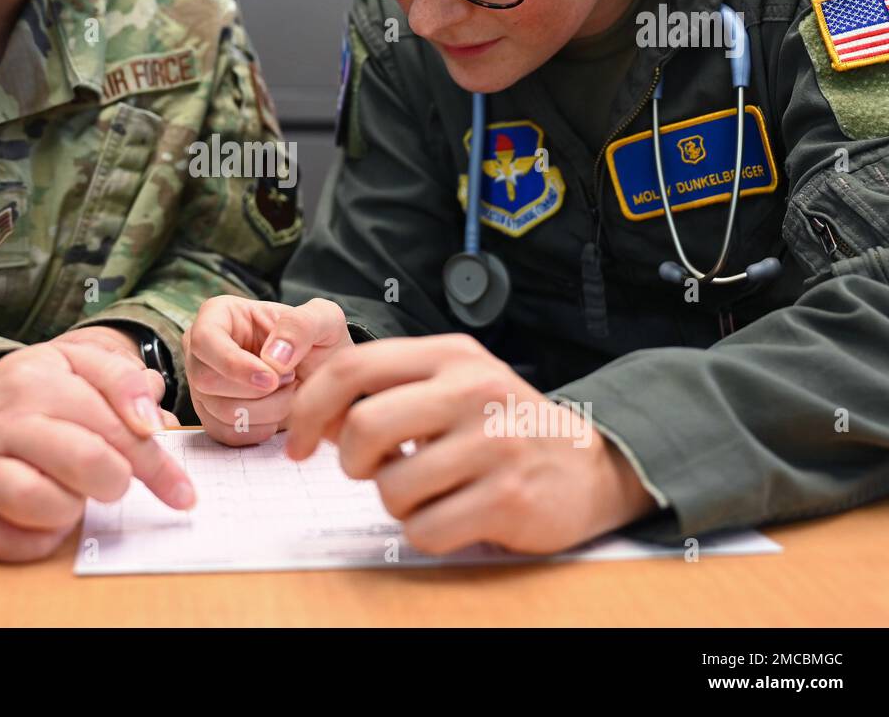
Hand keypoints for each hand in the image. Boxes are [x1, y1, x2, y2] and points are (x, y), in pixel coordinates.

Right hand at [0, 334, 193, 561]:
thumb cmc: (40, 387)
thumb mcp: (81, 361)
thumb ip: (123, 381)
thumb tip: (152, 421)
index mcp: (38, 381)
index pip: (112, 426)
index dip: (156, 465)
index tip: (182, 492)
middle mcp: (5, 422)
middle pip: (81, 460)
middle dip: (115, 480)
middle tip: (117, 482)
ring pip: (31, 499)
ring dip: (69, 509)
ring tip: (77, 498)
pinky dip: (30, 542)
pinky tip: (52, 525)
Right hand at [183, 295, 352, 445]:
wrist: (322, 374)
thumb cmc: (317, 340)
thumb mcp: (323, 319)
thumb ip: (300, 326)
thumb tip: (272, 358)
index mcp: (218, 315)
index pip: (205, 340)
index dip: (234, 364)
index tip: (271, 378)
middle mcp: (202, 350)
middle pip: (207, 381)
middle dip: (257, 391)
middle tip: (290, 380)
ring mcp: (203, 386)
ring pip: (219, 411)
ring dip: (265, 410)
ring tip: (288, 392)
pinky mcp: (211, 416)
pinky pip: (225, 433)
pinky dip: (258, 429)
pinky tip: (277, 412)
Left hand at [286, 334, 657, 554]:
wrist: (591, 466)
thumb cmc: (503, 427)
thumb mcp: (453, 383)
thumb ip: (391, 388)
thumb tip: (314, 415)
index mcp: (450, 355)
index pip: (353, 366)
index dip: (309, 407)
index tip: (298, 441)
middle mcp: (472, 390)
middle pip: (363, 427)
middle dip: (350, 461)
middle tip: (369, 469)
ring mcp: (493, 444)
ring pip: (391, 487)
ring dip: (395, 501)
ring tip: (429, 490)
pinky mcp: (508, 498)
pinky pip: (425, 530)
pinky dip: (426, 532)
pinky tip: (455, 514)